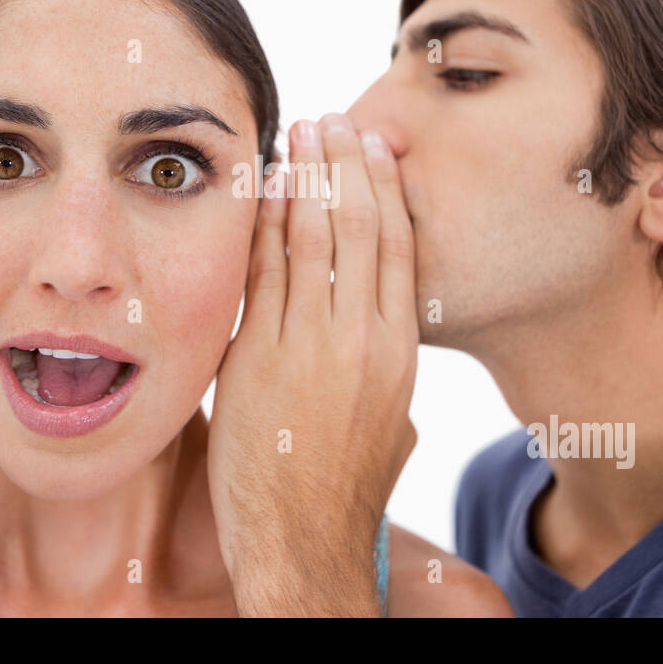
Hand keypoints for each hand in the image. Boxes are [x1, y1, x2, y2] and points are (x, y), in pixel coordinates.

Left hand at [208, 113, 418, 615]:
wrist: (306, 542)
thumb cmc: (347, 489)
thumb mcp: (391, 422)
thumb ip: (385, 369)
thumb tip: (381, 335)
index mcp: (401, 351)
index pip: (397, 247)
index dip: (382, 189)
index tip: (370, 148)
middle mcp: (363, 339)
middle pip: (359, 228)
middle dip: (343, 166)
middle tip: (330, 121)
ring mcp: (311, 346)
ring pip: (313, 239)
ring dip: (303, 179)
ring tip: (298, 136)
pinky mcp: (261, 358)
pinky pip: (264, 272)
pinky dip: (265, 224)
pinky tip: (262, 190)